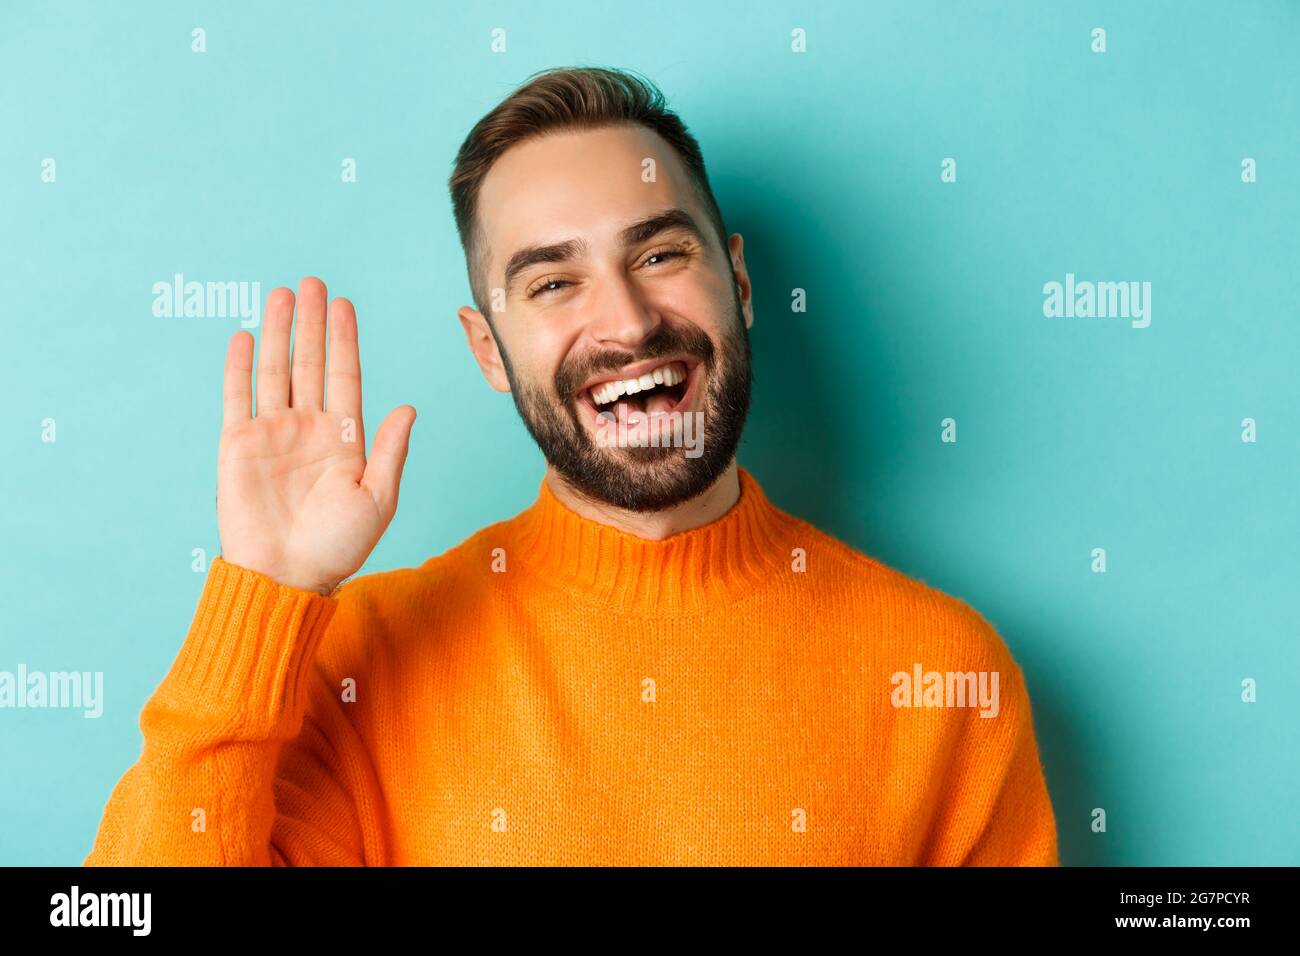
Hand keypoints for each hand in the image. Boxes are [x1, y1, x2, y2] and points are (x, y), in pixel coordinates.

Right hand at [216, 277, 415, 593]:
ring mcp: (272, 434)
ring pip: (277, 371)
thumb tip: (409, 408)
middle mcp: (308, 429)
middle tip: (315, 283)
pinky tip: (247, 336)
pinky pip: (238, 397)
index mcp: (344, 439)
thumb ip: (390, 451)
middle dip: (313, 324)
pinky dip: (241, 367)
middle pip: (311, 364)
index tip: (345, 306)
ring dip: (280, 333)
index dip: (344, 341)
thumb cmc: (338, 546)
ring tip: (284, 294)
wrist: (287, 576)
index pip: (345, 378)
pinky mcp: (238, 446)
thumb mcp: (378, 498)